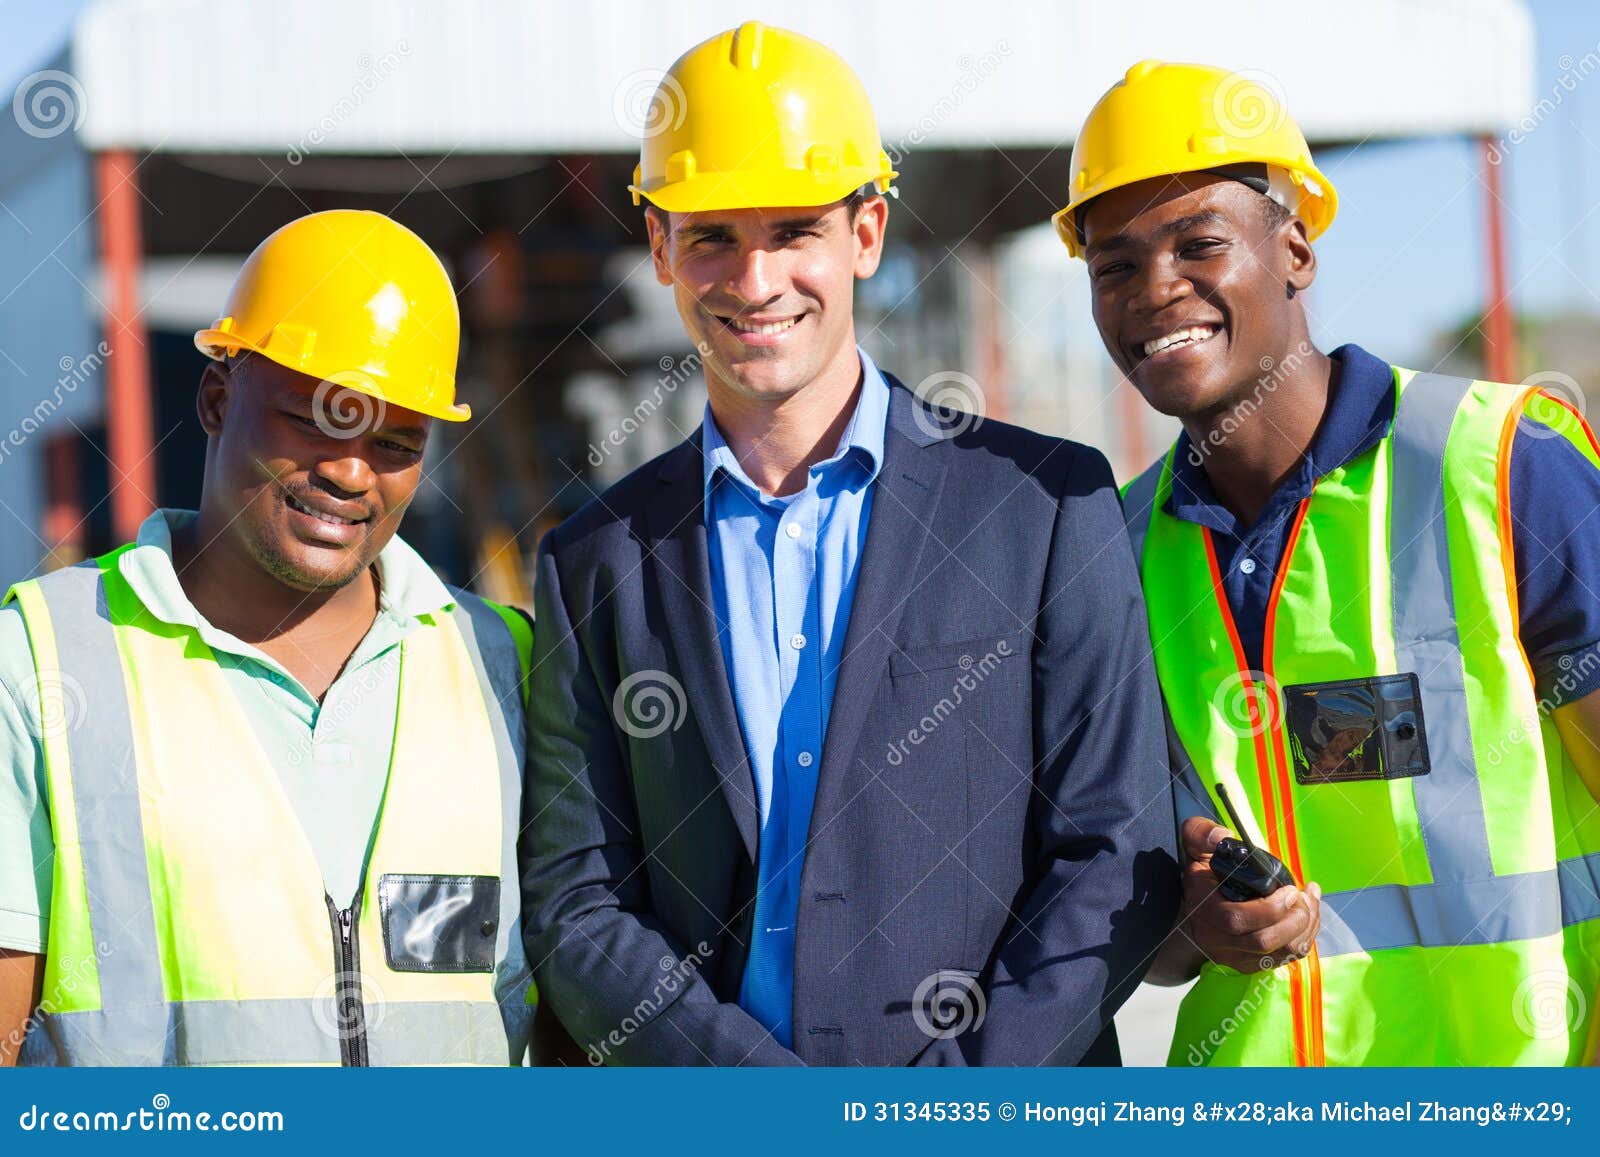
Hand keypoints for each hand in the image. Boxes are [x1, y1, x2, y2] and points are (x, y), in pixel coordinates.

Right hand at [1178, 815, 1320, 972]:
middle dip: (1295, 919)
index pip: (1236, 919)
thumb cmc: (1201, 874)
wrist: (1193, 909)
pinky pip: (1286, 957)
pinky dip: (1305, 936)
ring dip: (1305, 927)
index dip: (1269, 909)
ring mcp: (1234, 956)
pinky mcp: (1251, 964)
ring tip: (1309, 901)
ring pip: (1280, 953)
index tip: (1289, 890)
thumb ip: (1202, 833)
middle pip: (1264, 942)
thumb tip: (1222, 836)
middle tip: (1302, 896)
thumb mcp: (1194, 845)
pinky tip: (1307, 914)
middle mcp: (1216, 939)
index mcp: (1204, 909)